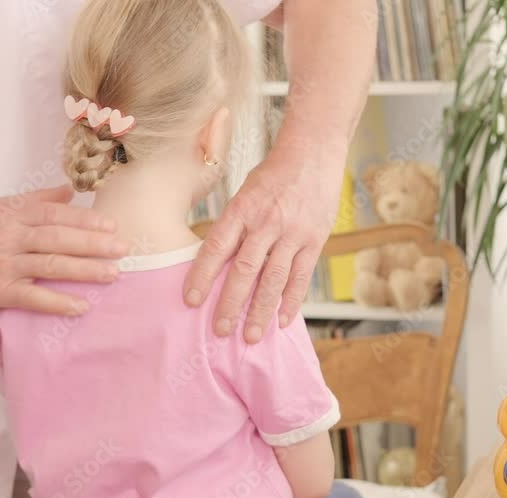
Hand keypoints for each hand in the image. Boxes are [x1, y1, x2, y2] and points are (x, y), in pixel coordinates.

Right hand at [0, 186, 127, 314]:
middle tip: (122, 248)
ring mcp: (2, 265)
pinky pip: (33, 298)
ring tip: (113, 274)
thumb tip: (70, 191)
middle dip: (93, 244)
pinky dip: (59, 302)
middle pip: (57, 239)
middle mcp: (6, 237)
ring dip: (85, 270)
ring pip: (50, 266)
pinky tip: (82, 305)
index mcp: (8, 214)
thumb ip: (35, 201)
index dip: (84, 220)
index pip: (53, 214)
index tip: (111, 225)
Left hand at [184, 145, 342, 342]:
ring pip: (274, 279)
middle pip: (245, 270)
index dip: (202, 275)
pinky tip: (282, 321)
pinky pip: (302, 277)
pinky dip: (291, 301)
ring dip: (261, 311)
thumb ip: (235, 226)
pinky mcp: (315, 240)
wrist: (314, 151)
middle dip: (231, 303)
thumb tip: (218, 264)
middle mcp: (267, 222)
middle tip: (219, 330)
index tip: (191, 300)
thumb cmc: (273, 174)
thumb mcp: (246, 193)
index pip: (217, 246)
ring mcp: (293, 233)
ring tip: (251, 337)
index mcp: (243, 208)